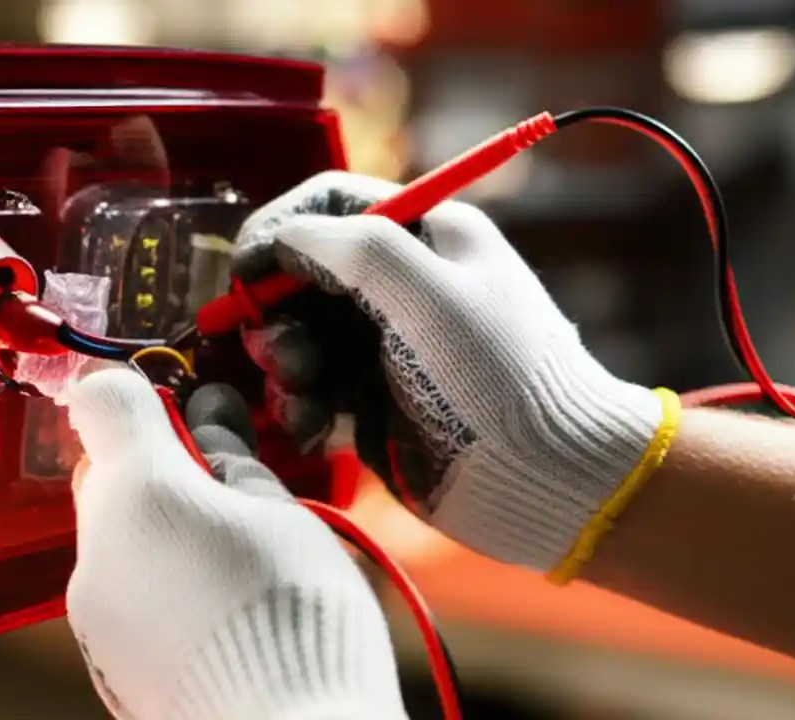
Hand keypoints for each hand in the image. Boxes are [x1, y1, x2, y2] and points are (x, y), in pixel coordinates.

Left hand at [63, 364, 407, 719]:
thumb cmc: (300, 619)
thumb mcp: (283, 515)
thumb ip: (233, 460)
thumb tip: (210, 426)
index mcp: (142, 492)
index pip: (102, 399)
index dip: (141, 398)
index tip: (180, 414)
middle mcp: (97, 546)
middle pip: (105, 472)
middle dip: (153, 471)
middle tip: (222, 495)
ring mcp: (92, 608)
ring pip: (109, 535)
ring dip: (152, 531)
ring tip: (223, 565)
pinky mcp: (100, 656)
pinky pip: (116, 592)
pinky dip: (150, 585)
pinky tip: (206, 610)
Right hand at [232, 171, 675, 576]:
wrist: (547, 475)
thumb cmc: (498, 372)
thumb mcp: (426, 291)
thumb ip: (349, 247)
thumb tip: (284, 240)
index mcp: (424, 236)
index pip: (329, 203)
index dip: (279, 228)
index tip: (246, 273)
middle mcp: (398, 283)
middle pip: (300, 273)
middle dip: (276, 311)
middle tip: (285, 356)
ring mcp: (382, 344)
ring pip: (296, 334)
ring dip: (283, 364)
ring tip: (302, 400)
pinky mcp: (370, 401)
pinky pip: (309, 389)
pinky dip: (299, 406)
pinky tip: (313, 429)